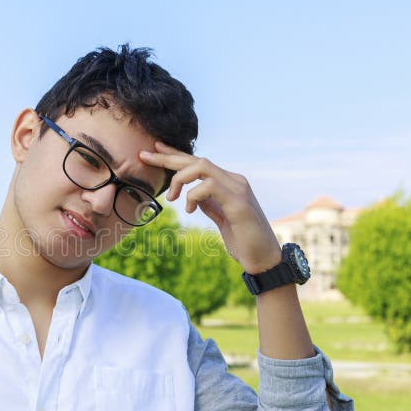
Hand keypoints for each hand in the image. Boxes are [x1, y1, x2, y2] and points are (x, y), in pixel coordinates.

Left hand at [139, 141, 280, 273]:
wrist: (265, 260)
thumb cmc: (244, 241)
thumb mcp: (221, 219)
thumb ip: (210, 204)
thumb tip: (193, 196)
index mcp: (229, 183)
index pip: (199, 163)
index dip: (175, 155)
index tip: (154, 151)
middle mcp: (234, 180)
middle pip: (197, 159)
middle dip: (168, 157)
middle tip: (144, 155)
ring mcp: (238, 188)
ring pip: (202, 166)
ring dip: (179, 179)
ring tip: (171, 199)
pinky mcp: (238, 201)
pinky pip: (209, 186)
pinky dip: (193, 196)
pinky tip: (190, 210)